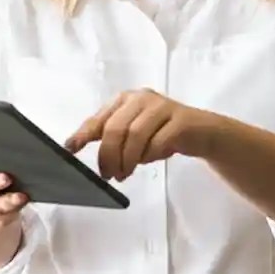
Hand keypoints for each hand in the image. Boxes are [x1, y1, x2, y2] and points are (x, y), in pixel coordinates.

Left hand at [65, 89, 212, 180]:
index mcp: (126, 99)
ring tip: (124, 174)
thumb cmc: (162, 133)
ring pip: (135, 135)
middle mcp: (142, 98)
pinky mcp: (180, 121)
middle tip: (108, 174)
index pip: (99, 118)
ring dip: (127, 159)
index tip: (70, 150)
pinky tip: (149, 160)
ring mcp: (162, 107)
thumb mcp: (133, 133)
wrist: (203, 132)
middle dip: (108, 155)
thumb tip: (75, 146)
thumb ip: (109, 136)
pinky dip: (150, 156)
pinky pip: (158, 142)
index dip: (83, 134)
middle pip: (115, 128)